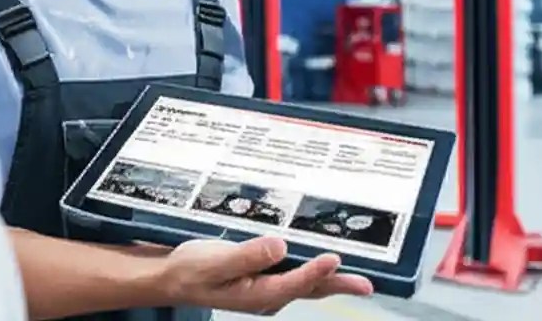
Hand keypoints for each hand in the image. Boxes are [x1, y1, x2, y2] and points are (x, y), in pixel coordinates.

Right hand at [158, 236, 373, 314]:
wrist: (174, 278)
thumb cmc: (192, 270)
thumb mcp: (216, 262)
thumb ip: (248, 255)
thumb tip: (280, 246)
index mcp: (257, 294)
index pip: (294, 282)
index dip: (316, 270)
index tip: (334, 257)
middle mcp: (268, 294)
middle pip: (311, 288)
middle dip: (340, 285)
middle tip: (368, 285)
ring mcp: (268, 288)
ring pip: (306, 282)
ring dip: (331, 278)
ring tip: (358, 276)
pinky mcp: (265, 278)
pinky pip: (296, 274)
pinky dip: (313, 268)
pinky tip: (323, 260)